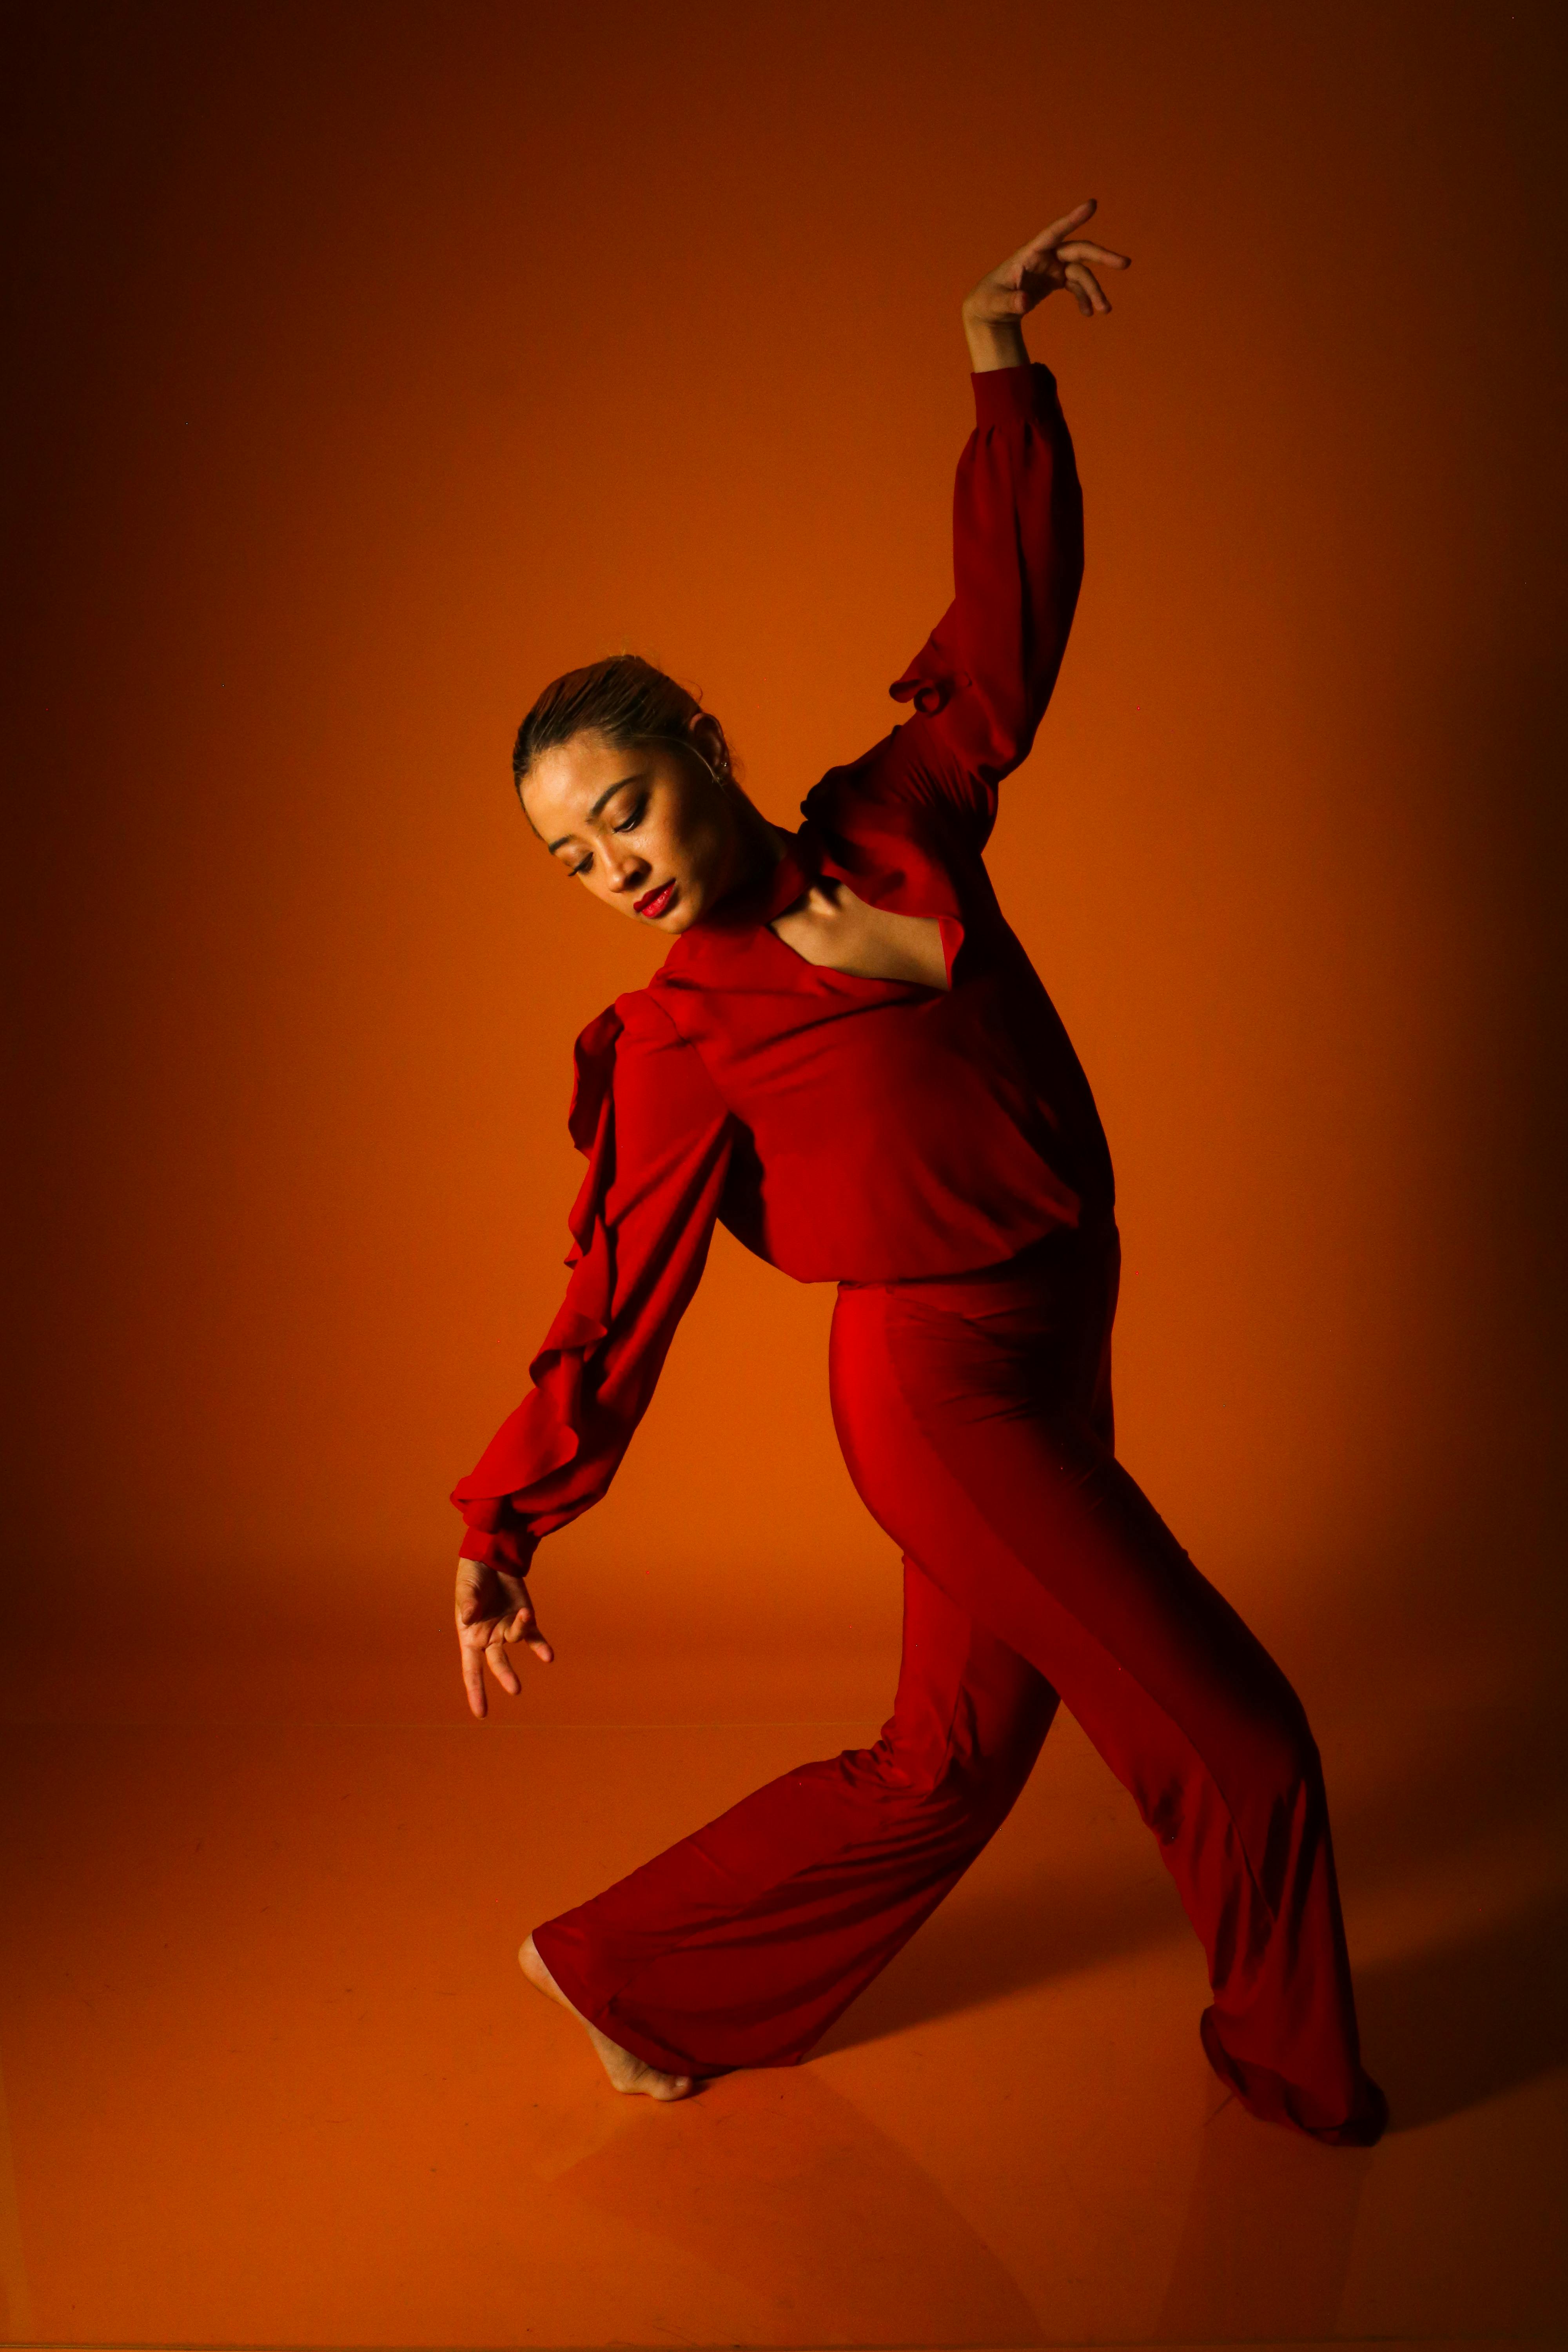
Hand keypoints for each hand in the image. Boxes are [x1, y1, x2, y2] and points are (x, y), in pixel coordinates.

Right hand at [455, 1554, 553, 1719]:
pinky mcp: (525, 1617)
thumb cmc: (472, 1577)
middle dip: (506, 1676)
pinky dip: (541, 1646)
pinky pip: (534, 1636)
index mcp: (470, 1637)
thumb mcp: (466, 1590)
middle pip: (497, 1663)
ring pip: (516, 1638)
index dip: (476, 1691)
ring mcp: (508, 1628)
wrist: (491, 1558)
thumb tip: (468, 1618)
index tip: (481, 1713)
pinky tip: (548, 1657)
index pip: (472, 1670)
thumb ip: (468, 1604)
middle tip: (516, 1688)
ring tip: (524, 1613)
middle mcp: (490, 1637)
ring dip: (521, 1628)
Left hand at [963, 200, 1130, 369]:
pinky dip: (1085, 298)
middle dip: (1102, 256)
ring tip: (1104, 310)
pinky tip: (1090, 312)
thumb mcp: (996, 304)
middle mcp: (1046, 256)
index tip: (1092, 205)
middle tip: (1125, 264)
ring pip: (1081, 272)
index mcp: (1030, 253)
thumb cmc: (989, 302)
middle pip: (1079, 250)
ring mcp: (1053, 267)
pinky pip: (1076, 286)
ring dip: (1094, 290)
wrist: (991, 310)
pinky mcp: (1056, 279)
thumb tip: (1023, 302)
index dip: (1072, 219)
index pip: (1054, 232)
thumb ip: (1010, 302)